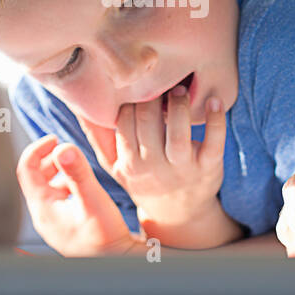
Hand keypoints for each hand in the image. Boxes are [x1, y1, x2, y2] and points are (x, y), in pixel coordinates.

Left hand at [16, 135, 141, 256]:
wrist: (118, 262)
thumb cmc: (107, 237)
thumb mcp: (94, 200)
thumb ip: (78, 173)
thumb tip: (63, 149)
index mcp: (43, 209)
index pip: (26, 170)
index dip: (37, 149)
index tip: (55, 138)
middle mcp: (44, 216)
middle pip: (35, 177)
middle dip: (49, 159)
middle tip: (67, 150)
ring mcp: (54, 222)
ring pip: (47, 187)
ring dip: (59, 171)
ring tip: (77, 165)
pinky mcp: (65, 225)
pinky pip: (58, 198)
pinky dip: (66, 184)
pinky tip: (82, 185)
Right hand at [75, 89, 233, 247]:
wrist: (178, 213)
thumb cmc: (143, 179)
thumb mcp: (115, 166)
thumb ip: (98, 137)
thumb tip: (79, 105)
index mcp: (129, 164)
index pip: (124, 123)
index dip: (130, 100)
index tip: (136, 85)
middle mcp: (154, 168)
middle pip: (149, 124)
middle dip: (153, 98)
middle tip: (159, 81)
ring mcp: (183, 168)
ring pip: (179, 133)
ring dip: (179, 105)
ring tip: (179, 89)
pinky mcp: (209, 167)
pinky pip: (213, 142)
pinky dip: (215, 120)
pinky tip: (215, 101)